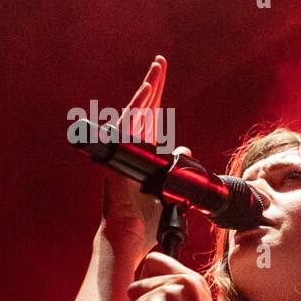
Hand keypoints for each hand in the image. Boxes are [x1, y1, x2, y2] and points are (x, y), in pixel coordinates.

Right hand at [99, 55, 192, 256]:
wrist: (133, 238)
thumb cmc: (149, 219)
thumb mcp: (171, 187)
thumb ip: (177, 166)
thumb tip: (183, 148)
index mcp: (146, 152)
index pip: (153, 117)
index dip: (158, 96)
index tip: (162, 73)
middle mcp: (133, 149)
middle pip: (144, 110)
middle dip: (153, 84)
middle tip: (160, 61)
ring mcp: (123, 154)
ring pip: (134, 117)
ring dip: (145, 95)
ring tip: (156, 74)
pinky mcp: (116, 161)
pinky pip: (124, 133)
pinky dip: (133, 115)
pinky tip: (144, 99)